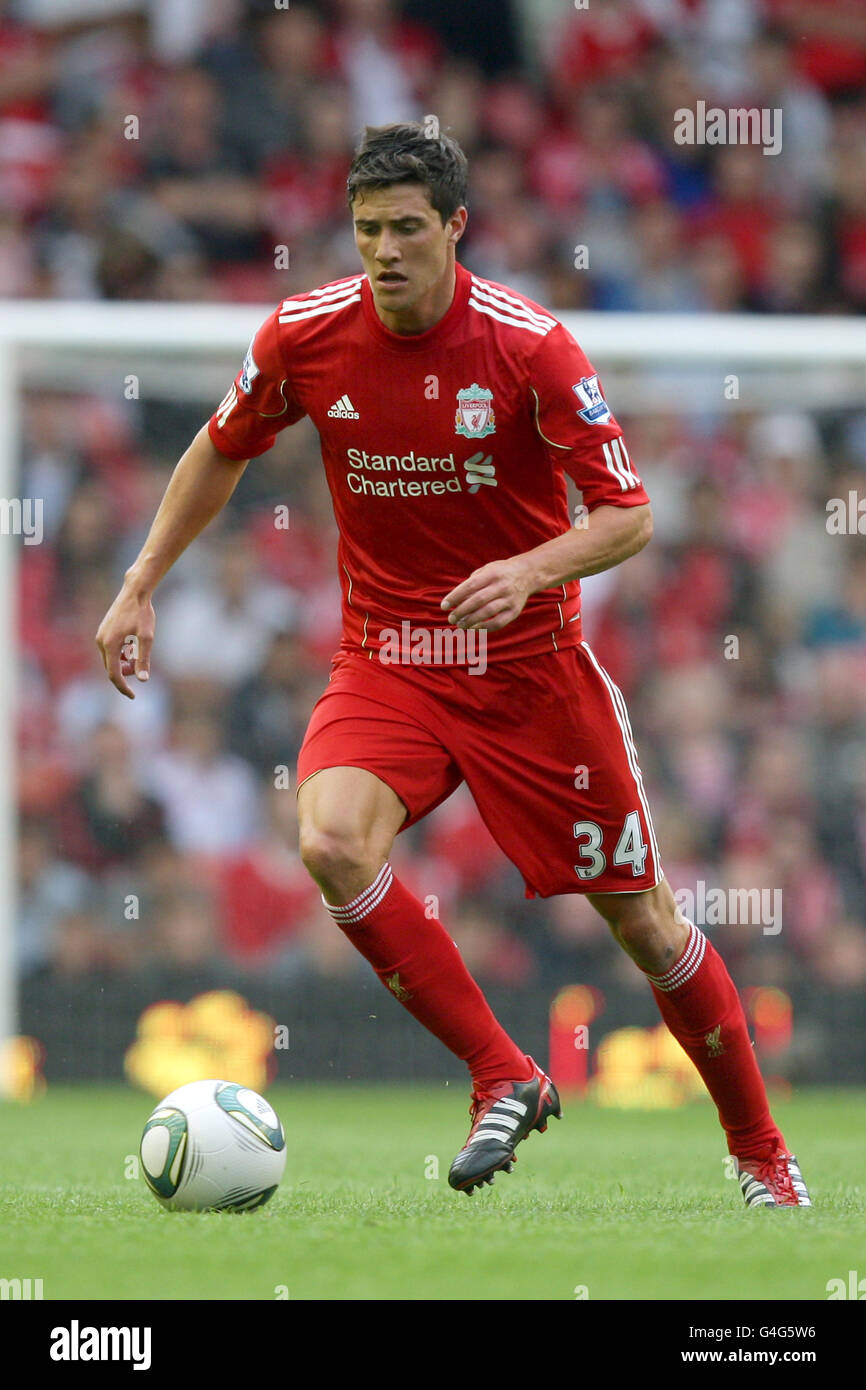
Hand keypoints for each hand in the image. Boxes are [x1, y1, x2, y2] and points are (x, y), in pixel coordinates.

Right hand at [95, 583, 155, 698]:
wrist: (134, 592)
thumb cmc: (142, 613)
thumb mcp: (147, 637)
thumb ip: (143, 659)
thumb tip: (143, 679)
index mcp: (110, 645)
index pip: (114, 674)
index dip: (123, 687)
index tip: (133, 696)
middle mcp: (101, 642)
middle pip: (112, 668)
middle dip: (127, 671)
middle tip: (141, 663)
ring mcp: (100, 636)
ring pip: (111, 660)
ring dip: (124, 662)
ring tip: (138, 649)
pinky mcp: (103, 632)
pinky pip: (111, 651)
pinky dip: (121, 654)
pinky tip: (132, 644)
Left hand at [441, 556, 533, 631]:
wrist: (528, 574)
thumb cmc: (500, 573)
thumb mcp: (487, 570)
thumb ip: (472, 582)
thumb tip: (456, 600)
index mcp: (492, 574)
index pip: (470, 586)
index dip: (455, 597)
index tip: (444, 606)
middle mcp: (502, 586)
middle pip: (478, 600)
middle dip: (461, 611)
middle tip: (451, 619)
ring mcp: (510, 599)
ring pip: (488, 612)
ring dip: (471, 621)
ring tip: (460, 625)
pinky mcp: (515, 611)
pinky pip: (499, 622)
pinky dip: (485, 628)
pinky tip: (474, 629)